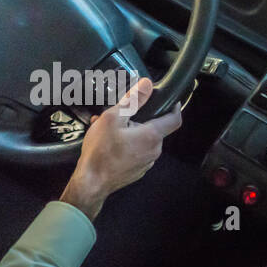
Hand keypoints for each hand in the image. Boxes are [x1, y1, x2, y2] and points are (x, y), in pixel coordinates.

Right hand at [59, 77, 181, 220]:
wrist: (91, 183)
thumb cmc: (101, 151)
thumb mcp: (113, 118)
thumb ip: (133, 100)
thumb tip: (147, 84)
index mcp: (152, 136)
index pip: (175, 119)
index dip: (175, 107)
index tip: (171, 100)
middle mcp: (154, 150)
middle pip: (154, 129)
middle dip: (140, 120)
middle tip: (121, 115)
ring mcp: (146, 163)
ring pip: (143, 141)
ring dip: (130, 133)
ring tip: (108, 131)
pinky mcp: (137, 172)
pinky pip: (136, 153)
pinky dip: (127, 146)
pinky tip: (109, 144)